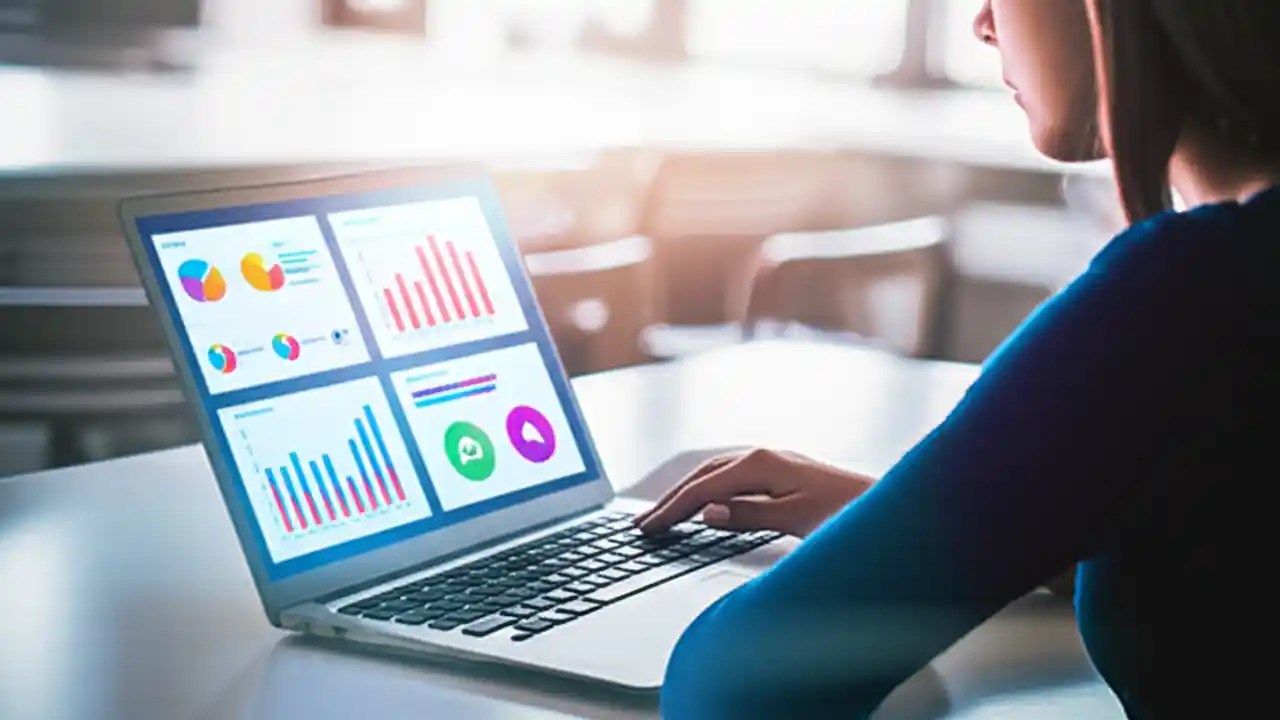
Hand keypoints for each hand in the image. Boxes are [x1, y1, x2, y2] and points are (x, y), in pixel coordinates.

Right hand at [635, 449, 874, 536]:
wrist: (890, 507)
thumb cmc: (848, 514)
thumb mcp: (794, 520)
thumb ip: (748, 514)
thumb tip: (706, 511)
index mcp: (761, 463)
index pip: (702, 487)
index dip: (671, 509)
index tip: (647, 528)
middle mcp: (765, 455)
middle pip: (704, 475)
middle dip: (671, 499)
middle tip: (643, 524)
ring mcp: (774, 462)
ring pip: (717, 473)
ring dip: (688, 491)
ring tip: (665, 513)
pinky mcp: (784, 473)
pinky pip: (732, 477)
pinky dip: (710, 489)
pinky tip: (706, 501)